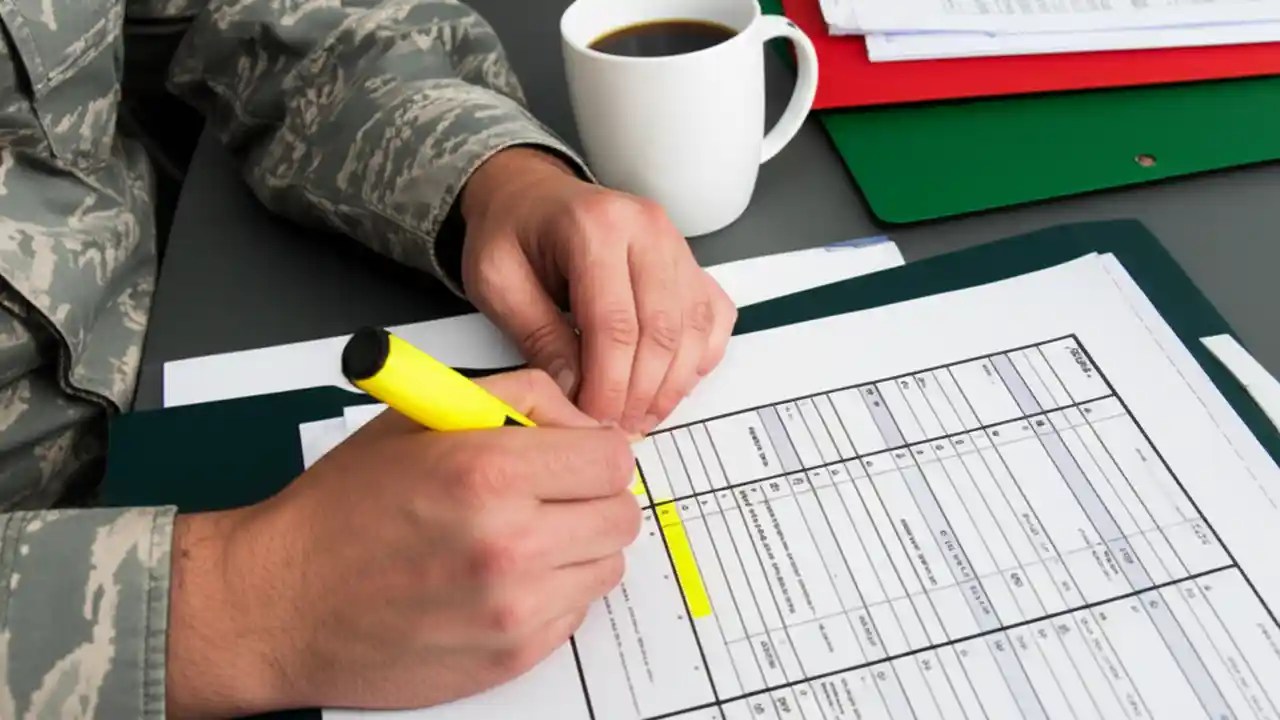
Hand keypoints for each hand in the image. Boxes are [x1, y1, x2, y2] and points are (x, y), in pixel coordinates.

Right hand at [165, 370, 639, 716]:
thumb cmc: (339, 511)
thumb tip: (585, 421)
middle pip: (621, 514)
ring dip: (576, 549)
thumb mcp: (419, 418)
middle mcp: (508, 542)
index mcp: (486, 471)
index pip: (613, 456)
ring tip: (519, 538)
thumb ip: (517, 400)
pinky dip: (552, 594)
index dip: (593, 450)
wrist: (279, 603)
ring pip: (607, 566)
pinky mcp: (512, 655)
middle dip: (590, 498)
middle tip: (548, 496)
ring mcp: (514, 607)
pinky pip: (576, 613)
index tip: (573, 456)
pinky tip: (501, 580)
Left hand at [460, 148, 736, 435]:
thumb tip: (576, 391)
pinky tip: (668, 383)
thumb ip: (537, 335)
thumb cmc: (511, 233)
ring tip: (639, 416)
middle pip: (661, 331)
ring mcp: (677, 243)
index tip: (592, 420)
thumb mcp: (497, 281)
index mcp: (595, 226)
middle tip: (616, 427)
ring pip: (693, 329)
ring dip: (671, 384)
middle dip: (641, 392)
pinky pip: (712, 318)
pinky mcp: (690, 262)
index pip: (614, 325)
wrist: (530, 195)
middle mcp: (648, 229)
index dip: (608, 384)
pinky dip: (696, 359)